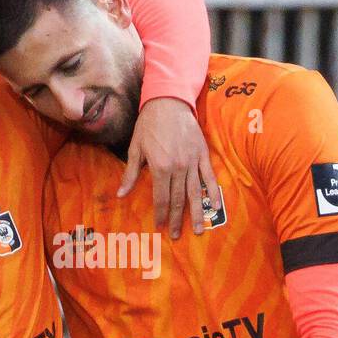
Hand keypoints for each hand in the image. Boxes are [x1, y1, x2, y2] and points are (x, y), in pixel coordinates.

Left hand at [118, 97, 220, 238]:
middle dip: (177, 220)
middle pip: (178, 199)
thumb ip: (131, 174)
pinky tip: (215, 206)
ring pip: (195, 193)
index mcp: (160, 167)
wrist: (169, 102)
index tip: (159, 226)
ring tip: (198, 230)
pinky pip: (209, 177)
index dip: (160, 214)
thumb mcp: (135, 148)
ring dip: (196, 213)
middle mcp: (178, 168)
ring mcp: (193, 162)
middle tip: (175, 236)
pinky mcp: (203, 155)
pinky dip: (213, 192)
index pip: (161, 197)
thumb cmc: (149, 124)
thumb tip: (121, 195)